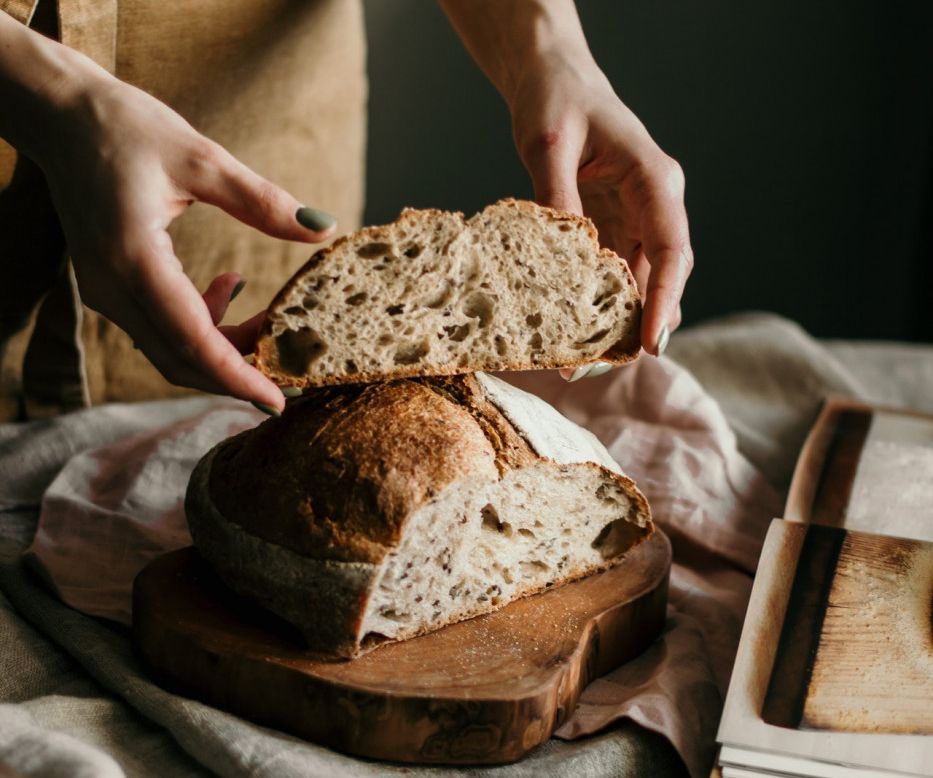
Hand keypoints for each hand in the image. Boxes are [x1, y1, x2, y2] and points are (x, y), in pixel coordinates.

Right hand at [29, 57, 334, 410]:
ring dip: (223, 349)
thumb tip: (323, 227)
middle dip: (236, 374)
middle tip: (290, 373)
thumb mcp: (202, 159)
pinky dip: (202, 325)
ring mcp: (104, 292)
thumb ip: (262, 201)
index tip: (277, 401)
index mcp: (132, 258)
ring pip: (170, 349)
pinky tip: (231, 287)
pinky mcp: (109, 286)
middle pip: (179, 359)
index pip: (191, 341)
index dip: (237, 378)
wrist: (61, 117)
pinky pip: (159, 327)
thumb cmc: (125, 128)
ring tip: (270, 322)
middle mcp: (111, 287)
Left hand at [509, 52, 692, 364]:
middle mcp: (655, 204)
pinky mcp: (613, 228)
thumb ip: (556, 196)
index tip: (651, 343)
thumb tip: (561, 256)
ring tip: (580, 361)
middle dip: (637, 325)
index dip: (664, 300)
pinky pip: (614, 274)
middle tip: (597, 366)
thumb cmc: (556, 100)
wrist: (553, 80)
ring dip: (616, 323)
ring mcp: (636, 218)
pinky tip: (573, 331)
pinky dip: (598, 304)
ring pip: (640, 282)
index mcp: (654, 179)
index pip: (672, 248)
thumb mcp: (547, 143)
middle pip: (661, 276)